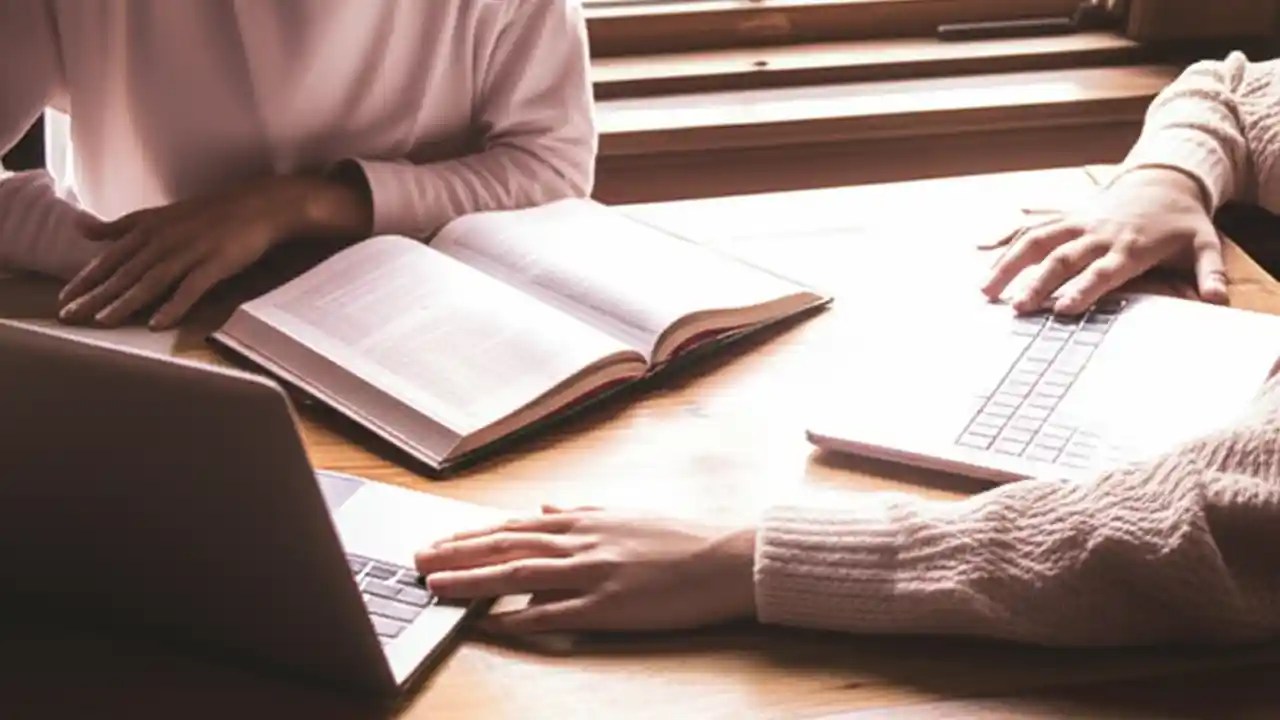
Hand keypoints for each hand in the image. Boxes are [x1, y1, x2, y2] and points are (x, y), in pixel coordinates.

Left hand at [58, 172, 371, 329]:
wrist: (260, 206)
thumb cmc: (210, 214)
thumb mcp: (160, 215)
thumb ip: (121, 226)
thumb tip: (80, 227)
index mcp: (149, 228)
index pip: (110, 257)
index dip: (85, 279)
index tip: (62, 298)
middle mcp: (165, 239)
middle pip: (124, 272)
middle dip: (95, 296)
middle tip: (69, 317)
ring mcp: (190, 251)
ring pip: (151, 281)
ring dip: (125, 303)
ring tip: (103, 322)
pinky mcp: (216, 264)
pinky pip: (190, 289)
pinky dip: (173, 306)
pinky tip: (158, 323)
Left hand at [415, 506, 756, 633]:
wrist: (725, 558)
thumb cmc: (679, 538)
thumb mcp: (625, 515)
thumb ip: (582, 511)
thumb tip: (547, 504)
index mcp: (585, 520)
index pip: (514, 527)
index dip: (472, 535)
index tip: (439, 541)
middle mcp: (582, 541)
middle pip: (506, 546)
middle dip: (457, 552)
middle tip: (417, 559)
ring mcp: (593, 573)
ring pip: (519, 575)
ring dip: (473, 580)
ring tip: (436, 584)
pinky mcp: (609, 606)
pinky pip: (555, 614)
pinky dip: (519, 619)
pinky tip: (491, 625)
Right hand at [981, 168, 1227, 314]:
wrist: (1166, 179)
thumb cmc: (1182, 221)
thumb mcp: (1205, 244)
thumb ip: (1210, 274)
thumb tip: (1219, 299)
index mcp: (1130, 245)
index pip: (1103, 270)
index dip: (1082, 289)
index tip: (1061, 309)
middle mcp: (1098, 233)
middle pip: (1062, 258)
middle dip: (1036, 282)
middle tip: (1016, 307)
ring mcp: (1078, 222)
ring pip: (1036, 240)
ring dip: (1009, 263)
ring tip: (986, 289)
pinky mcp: (1066, 216)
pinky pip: (1032, 225)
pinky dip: (1005, 236)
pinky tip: (981, 250)